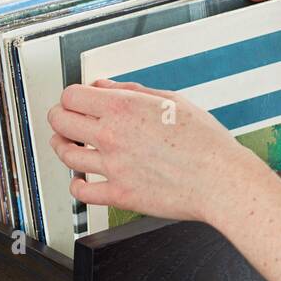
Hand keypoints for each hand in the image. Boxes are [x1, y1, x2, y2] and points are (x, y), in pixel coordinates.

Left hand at [48, 79, 265, 224]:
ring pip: (66, 155)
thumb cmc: (205, 142)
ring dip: (62, 147)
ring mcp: (113, 167)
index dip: (71, 96)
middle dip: (59, 117)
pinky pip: (82, 192)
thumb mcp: (171, 100)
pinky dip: (76, 185)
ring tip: (67, 145)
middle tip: (64, 119)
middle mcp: (112, 136)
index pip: (71, 96)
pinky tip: (80, 180)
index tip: (75, 100)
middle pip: (60, 122)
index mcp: (123, 109)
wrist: (221, 180)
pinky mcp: (119, 194)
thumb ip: (131, 91)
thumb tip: (104, 86)